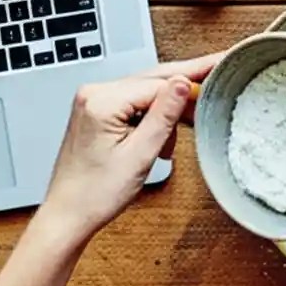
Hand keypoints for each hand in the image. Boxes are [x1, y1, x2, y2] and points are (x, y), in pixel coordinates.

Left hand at [37, 53, 220, 242]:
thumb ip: (163, 116)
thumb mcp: (140, 155)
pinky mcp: (96, 112)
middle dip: (185, 83)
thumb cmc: (95, 193)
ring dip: (167, 109)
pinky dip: (151, 117)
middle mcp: (94, 93)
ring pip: (144, 92)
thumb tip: (183, 83)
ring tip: (186, 129)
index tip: (216, 70)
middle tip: (216, 70)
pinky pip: (133, 103)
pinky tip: (162, 136)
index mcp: (101, 101)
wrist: (68, 214)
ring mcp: (93, 101)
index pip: (158, 83)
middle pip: (151, 80)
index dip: (191, 81)